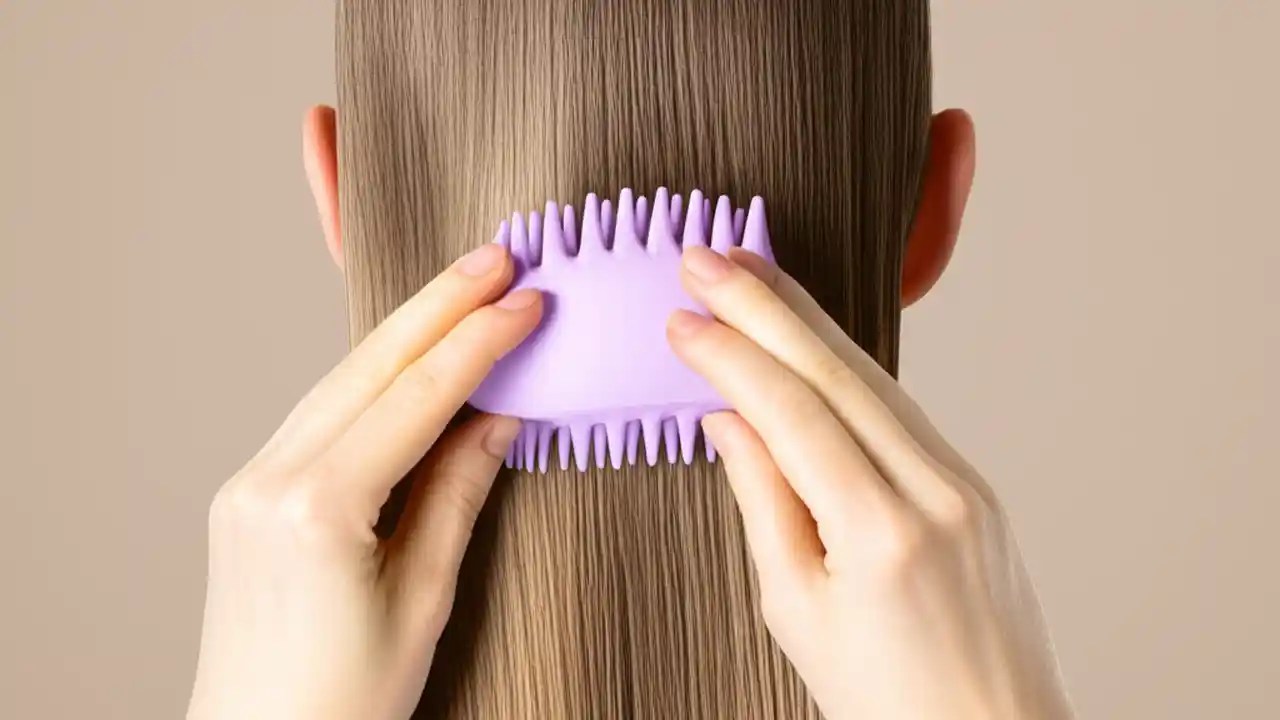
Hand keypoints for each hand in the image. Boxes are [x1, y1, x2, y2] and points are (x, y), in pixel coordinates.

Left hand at [187, 244, 542, 719]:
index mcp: (318, 508)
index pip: (417, 398)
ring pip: (340, 381)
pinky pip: (321, 414)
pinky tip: (411, 358)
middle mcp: (271, 480)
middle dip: (439, 305)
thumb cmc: (339, 702)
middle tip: (497, 257)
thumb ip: (457, 494)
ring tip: (463, 290)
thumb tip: (497, 417)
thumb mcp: (421, 600)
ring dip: (406, 332)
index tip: (527, 301)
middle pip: (369, 366)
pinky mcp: (250, 494)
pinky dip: (373, 378)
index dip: (479, 343)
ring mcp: (251, 482)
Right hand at [668, 247, 1073, 719]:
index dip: (731, 356)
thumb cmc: (890, 701)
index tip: (683, 319)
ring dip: (806, 321)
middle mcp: (935, 493)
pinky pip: (899, 408)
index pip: (793, 413)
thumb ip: (764, 504)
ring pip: (874, 377)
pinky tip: (809, 341)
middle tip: (708, 256)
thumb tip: (732, 422)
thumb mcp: (797, 612)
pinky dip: (844, 365)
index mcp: (882, 534)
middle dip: (766, 304)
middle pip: (838, 371)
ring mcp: (963, 483)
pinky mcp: (972, 485)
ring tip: (750, 277)